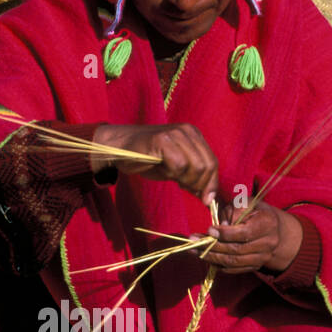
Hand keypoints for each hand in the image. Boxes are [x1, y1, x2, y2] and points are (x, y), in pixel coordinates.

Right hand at [90, 122, 217, 207]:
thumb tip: (208, 197)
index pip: (212, 162)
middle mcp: (187, 131)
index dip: (211, 183)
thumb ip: (192, 178)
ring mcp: (175, 133)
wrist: (119, 148)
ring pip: (194, 166)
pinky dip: (172, 173)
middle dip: (199, 184)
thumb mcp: (175, 169)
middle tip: (184, 189)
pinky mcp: (163, 140)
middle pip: (207, 165)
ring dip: (184, 179)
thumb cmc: (147, 159)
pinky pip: (178, 164)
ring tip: (170, 175)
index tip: (206, 200)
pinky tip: (161, 169)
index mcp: (194, 135)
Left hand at [193, 199, 302, 273]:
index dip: (225, 233)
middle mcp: (268, 243)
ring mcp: (262, 258)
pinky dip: (218, 265)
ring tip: (195, 250)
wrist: (275, 230)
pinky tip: (206, 258)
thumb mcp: (246, 203)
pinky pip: (235, 270)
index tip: (209, 230)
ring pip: (234, 262)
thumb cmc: (255, 212)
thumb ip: (234, 211)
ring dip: (211, 257)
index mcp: (267, 224)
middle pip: (236, 250)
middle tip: (193, 241)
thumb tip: (221, 225)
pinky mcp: (255, 267)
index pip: (244, 233)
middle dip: (212, 246)